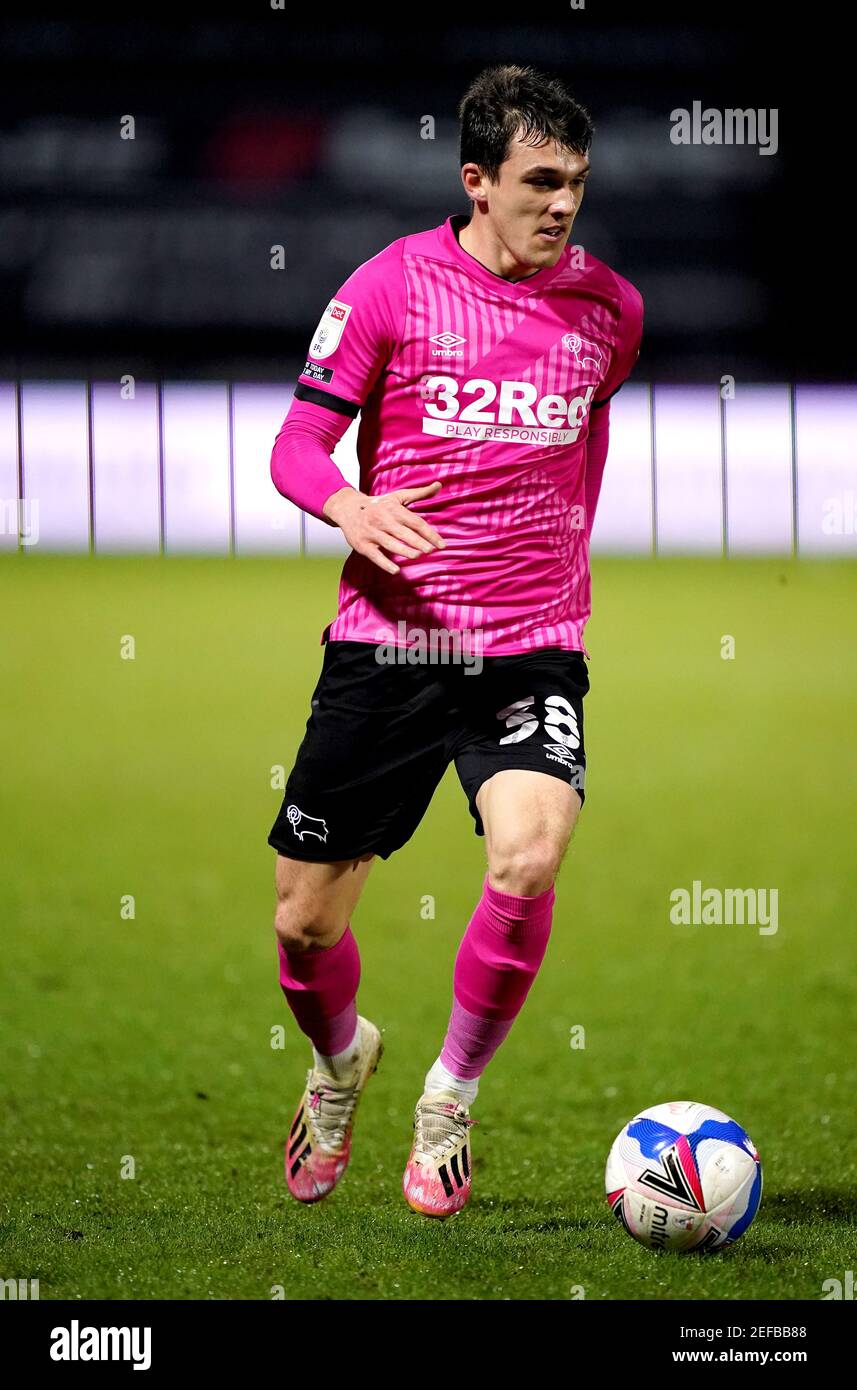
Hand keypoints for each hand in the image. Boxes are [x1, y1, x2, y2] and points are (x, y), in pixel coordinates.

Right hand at [322, 481, 444, 574]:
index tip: (442, 544)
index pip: (415, 522)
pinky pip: (375, 555)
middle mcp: (383, 520)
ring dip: (404, 550)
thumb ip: (420, 493)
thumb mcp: (398, 496)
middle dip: (418, 542)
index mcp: (394, 509)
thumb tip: (439, 485)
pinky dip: (385, 563)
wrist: (347, 508)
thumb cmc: (378, 505)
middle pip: (404, 532)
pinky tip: (396, 570)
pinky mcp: (362, 545)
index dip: (429, 533)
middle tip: (431, 550)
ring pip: (390, 543)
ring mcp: (372, 533)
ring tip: (417, 555)